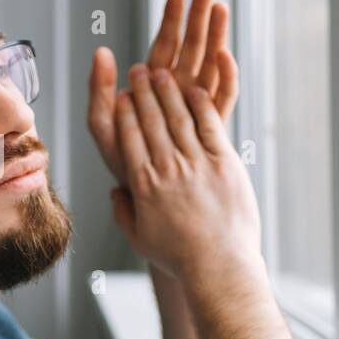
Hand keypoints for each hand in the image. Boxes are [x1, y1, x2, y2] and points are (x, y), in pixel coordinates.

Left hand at [88, 0, 237, 188]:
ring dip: (217, 34)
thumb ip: (99, 90)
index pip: (164, 43)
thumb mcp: (103, 124)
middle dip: (200, 14)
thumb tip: (102, 51)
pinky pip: (223, 94)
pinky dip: (226, 74)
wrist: (145, 195)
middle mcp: (177, 90)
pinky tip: (226, 53)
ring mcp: (197, 105)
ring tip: (223, 5)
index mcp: (152, 85)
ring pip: (210, 62)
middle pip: (191, 44)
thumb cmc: (121, 162)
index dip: (171, 17)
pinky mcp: (213, 124)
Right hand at [110, 65, 261, 286]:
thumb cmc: (179, 257)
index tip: (120, 94)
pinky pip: (209, 125)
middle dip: (142, 92)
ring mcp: (196, 164)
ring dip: (168, 92)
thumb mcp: (139, 238)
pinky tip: (194, 89)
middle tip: (137, 72)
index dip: (124, 111)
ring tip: (161, 74)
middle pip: (150, 120)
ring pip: (178, 117)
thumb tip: (114, 193)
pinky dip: (200, 104)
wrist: (218, 266)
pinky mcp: (224, 163)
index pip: (128, 137)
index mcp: (143, 184)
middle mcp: (167, 169)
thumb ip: (123, 212)